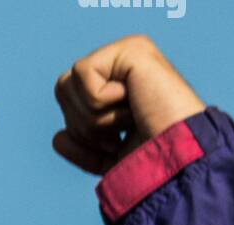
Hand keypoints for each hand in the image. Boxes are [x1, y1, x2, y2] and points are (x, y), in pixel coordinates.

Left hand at [53, 35, 204, 174]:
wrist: (176, 163)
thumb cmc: (152, 164)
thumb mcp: (109, 159)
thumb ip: (83, 147)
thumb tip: (57, 138)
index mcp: (119, 85)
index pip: (69, 104)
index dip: (81, 134)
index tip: (116, 146)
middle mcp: (122, 64)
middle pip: (63, 92)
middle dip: (85, 126)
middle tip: (121, 134)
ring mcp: (128, 53)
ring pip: (67, 84)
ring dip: (93, 117)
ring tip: (128, 119)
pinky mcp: (131, 49)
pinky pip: (81, 74)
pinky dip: (100, 102)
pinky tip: (132, 105)